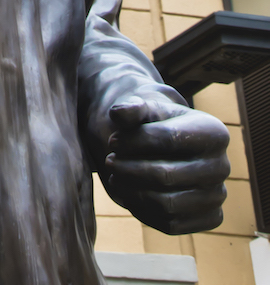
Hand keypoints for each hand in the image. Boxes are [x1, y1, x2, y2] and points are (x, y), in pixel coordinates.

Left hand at [102, 95, 228, 234]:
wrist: (168, 145)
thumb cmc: (155, 123)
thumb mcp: (144, 109)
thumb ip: (131, 108)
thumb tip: (117, 112)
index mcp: (214, 132)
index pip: (170, 139)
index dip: (135, 141)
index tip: (112, 141)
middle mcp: (222, 166)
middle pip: (167, 175)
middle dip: (130, 169)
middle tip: (109, 161)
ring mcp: (217, 195)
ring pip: (167, 204)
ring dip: (132, 191)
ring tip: (115, 177)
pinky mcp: (209, 219)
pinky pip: (171, 224)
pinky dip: (143, 211)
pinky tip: (128, 194)